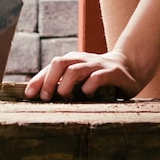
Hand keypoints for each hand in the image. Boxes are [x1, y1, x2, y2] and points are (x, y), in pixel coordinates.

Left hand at [27, 46, 141, 100]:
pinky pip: (97, 77)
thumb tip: (40, 98)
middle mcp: (84, 60)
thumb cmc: (99, 79)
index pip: (51, 66)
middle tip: (46, 98)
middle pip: (60, 63)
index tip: (29, 95)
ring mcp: (98, 65)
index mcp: (73, 61)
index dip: (38, 80)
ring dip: (66, 86)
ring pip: (75, 70)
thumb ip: (64, 85)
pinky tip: (88, 96)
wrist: (130, 68)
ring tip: (66, 98)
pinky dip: (89, 87)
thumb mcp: (81, 81)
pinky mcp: (113, 73)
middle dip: (49, 81)